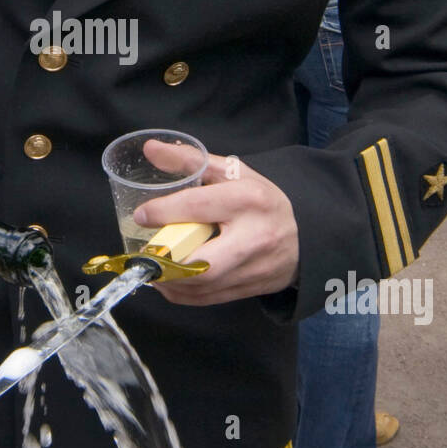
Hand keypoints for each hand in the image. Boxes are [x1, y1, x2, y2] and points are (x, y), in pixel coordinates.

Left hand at [132, 140, 299, 305]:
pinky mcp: (250, 289)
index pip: (198, 206)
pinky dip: (181, 293)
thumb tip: (151, 149)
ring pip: (202, 285)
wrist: (305, 236)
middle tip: (145, 253)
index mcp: (249, 199)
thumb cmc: (261, 201)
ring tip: (152, 266)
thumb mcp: (233, 173)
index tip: (142, 216)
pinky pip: (207, 299)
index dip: (163, 212)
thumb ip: (190, 160)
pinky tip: (169, 280)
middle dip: (167, 261)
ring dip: (168, 280)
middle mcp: (253, 237)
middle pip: (202, 261)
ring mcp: (254, 268)